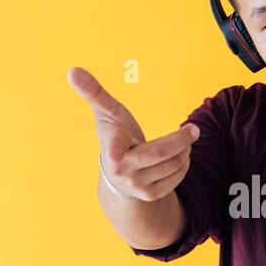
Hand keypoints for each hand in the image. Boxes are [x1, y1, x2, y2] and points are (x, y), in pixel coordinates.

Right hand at [67, 66, 198, 200]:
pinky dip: (184, 163)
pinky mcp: (150, 194)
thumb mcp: (106, 112)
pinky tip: (181, 155)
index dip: (115, 150)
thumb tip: (72, 70)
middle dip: (181, 139)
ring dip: (185, 150)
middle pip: (160, 152)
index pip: (113, 147)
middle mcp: (122, 168)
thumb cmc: (114, 134)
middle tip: (193, 129)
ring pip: (173, 164)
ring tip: (185, 140)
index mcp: (110, 146)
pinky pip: (176, 177)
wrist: (117, 173)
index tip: (114, 154)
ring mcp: (136, 184)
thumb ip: (92, 91)